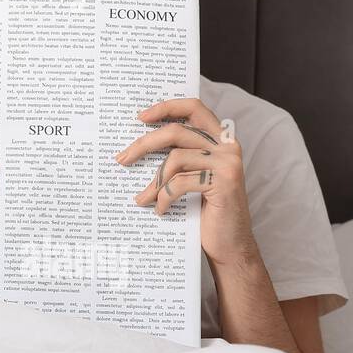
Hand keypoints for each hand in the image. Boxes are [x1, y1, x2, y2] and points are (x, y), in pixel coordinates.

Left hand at [116, 97, 254, 266]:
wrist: (230, 245)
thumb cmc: (207, 209)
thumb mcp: (193, 175)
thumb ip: (180, 154)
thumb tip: (138, 143)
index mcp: (221, 139)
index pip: (194, 107)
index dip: (166, 107)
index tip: (140, 117)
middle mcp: (227, 146)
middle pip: (176, 131)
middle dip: (144, 144)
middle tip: (122, 159)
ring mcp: (228, 164)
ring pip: (175, 158)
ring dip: (153, 181)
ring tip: (142, 198)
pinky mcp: (224, 183)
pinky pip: (180, 182)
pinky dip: (164, 196)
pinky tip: (159, 209)